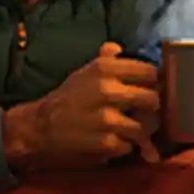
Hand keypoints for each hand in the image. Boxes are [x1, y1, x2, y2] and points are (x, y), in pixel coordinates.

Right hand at [2, 42, 160, 171]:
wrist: (40, 127)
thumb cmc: (67, 97)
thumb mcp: (84, 72)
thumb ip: (105, 59)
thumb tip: (118, 47)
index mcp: (105, 69)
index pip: (149, 71)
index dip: (154, 81)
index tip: (151, 87)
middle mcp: (108, 91)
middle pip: (153, 99)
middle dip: (152, 107)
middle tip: (146, 111)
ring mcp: (107, 119)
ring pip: (145, 126)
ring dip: (140, 130)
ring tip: (132, 128)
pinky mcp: (105, 143)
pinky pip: (130, 145)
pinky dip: (125, 146)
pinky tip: (115, 140)